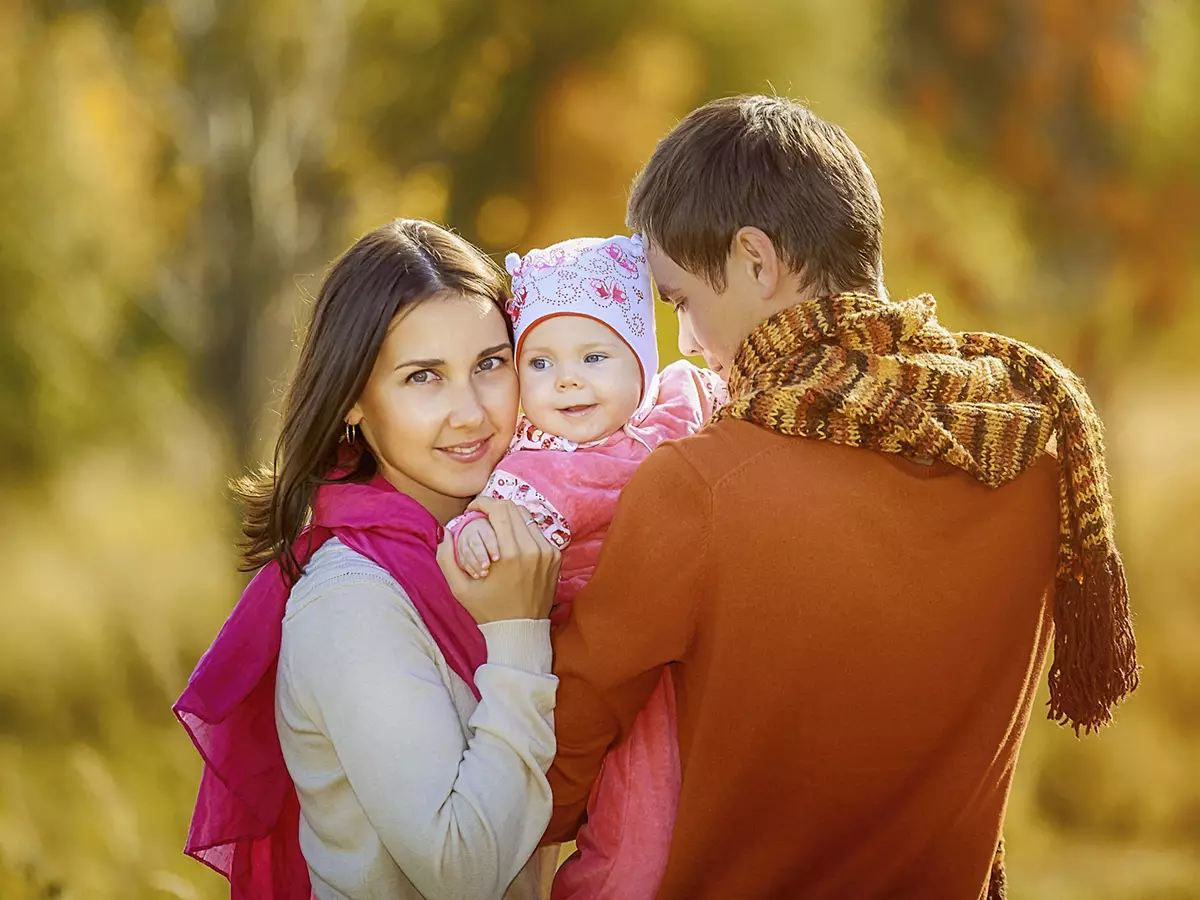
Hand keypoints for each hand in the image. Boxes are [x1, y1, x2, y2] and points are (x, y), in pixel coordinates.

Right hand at [438, 498, 560, 624]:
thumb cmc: (488, 611)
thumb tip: (443, 530)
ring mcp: (548, 552)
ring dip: (509, 517)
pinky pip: (537, 532)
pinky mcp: (556, 557)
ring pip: (527, 517)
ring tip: (495, 528)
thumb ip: (446, 558)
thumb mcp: (460, 588)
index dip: (482, 502)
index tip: (472, 509)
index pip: (499, 509)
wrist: (521, 631)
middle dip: (495, 507)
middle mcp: (532, 549)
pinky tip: (511, 541)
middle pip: (514, 508)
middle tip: (482, 516)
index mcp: (509, 554)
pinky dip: (523, 530)